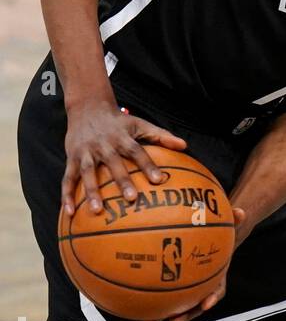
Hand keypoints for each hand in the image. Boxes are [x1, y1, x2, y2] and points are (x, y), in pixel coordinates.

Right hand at [62, 100, 186, 215]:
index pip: (137, 151)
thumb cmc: (118, 122)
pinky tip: (68, 213)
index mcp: (122, 137)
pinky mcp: (71, 158)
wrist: (87, 108)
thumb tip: (185, 145)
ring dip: (91, 192)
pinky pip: (68, 178)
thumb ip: (161, 135)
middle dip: (122, 181)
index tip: (159, 180)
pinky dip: (66, 195)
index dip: (148, 165)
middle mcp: (103, 145)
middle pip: (113, 163)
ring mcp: (86, 152)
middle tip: (132, 198)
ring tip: (97, 210)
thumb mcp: (140, 124)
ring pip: (88, 173)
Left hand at [144, 207, 245, 320]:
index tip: (206, 304)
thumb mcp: (229, 227)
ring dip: (164, 316)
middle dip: (184, 315)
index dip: (212, 298)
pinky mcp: (176, 286)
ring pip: (178, 306)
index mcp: (218, 276)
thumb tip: (241, 211)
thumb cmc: (221, 236)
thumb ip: (234, 221)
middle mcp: (204, 286)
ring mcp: (191, 289)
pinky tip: (136, 307)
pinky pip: (165, 296)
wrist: (216, 243)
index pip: (218, 290)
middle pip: (195, 306)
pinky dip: (153, 303)